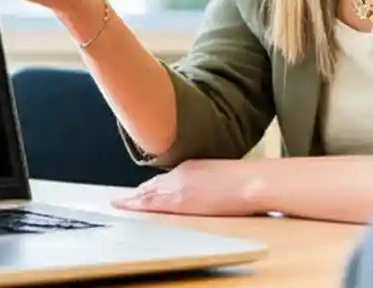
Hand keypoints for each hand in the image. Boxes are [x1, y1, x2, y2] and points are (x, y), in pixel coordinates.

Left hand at [111, 160, 268, 216]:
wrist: (253, 181)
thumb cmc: (246, 180)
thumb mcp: (221, 174)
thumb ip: (205, 180)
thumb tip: (204, 189)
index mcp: (191, 167)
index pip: (165, 179)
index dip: (151, 186)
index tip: (141, 191)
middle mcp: (180, 173)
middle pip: (152, 185)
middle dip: (138, 193)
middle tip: (122, 200)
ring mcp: (178, 186)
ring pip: (148, 193)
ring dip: (133, 199)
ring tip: (119, 203)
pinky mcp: (179, 200)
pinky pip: (150, 203)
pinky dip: (135, 204)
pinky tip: (123, 205)